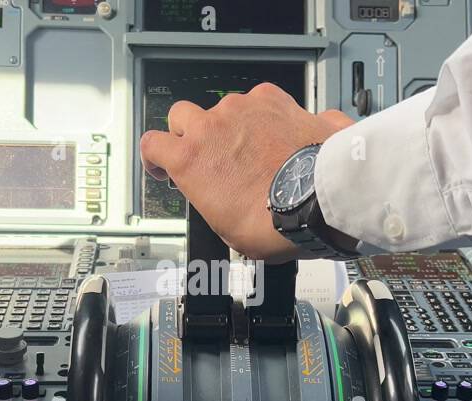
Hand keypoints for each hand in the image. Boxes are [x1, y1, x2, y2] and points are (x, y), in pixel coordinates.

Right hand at [140, 83, 354, 261]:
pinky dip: (269, 116)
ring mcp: (244, 108)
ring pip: (226, 108)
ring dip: (235, 126)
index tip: (163, 163)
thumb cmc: (274, 219)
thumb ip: (213, 200)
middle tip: (210, 153)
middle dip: (191, 132)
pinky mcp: (277, 100)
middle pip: (182, 115)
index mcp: (190, 159)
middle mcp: (212, 125)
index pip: (152, 145)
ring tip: (256, 150)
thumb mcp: (227, 229)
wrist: (319, 200)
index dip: (156, 156)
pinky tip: (282, 138)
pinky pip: (264, 101)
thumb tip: (223, 199)